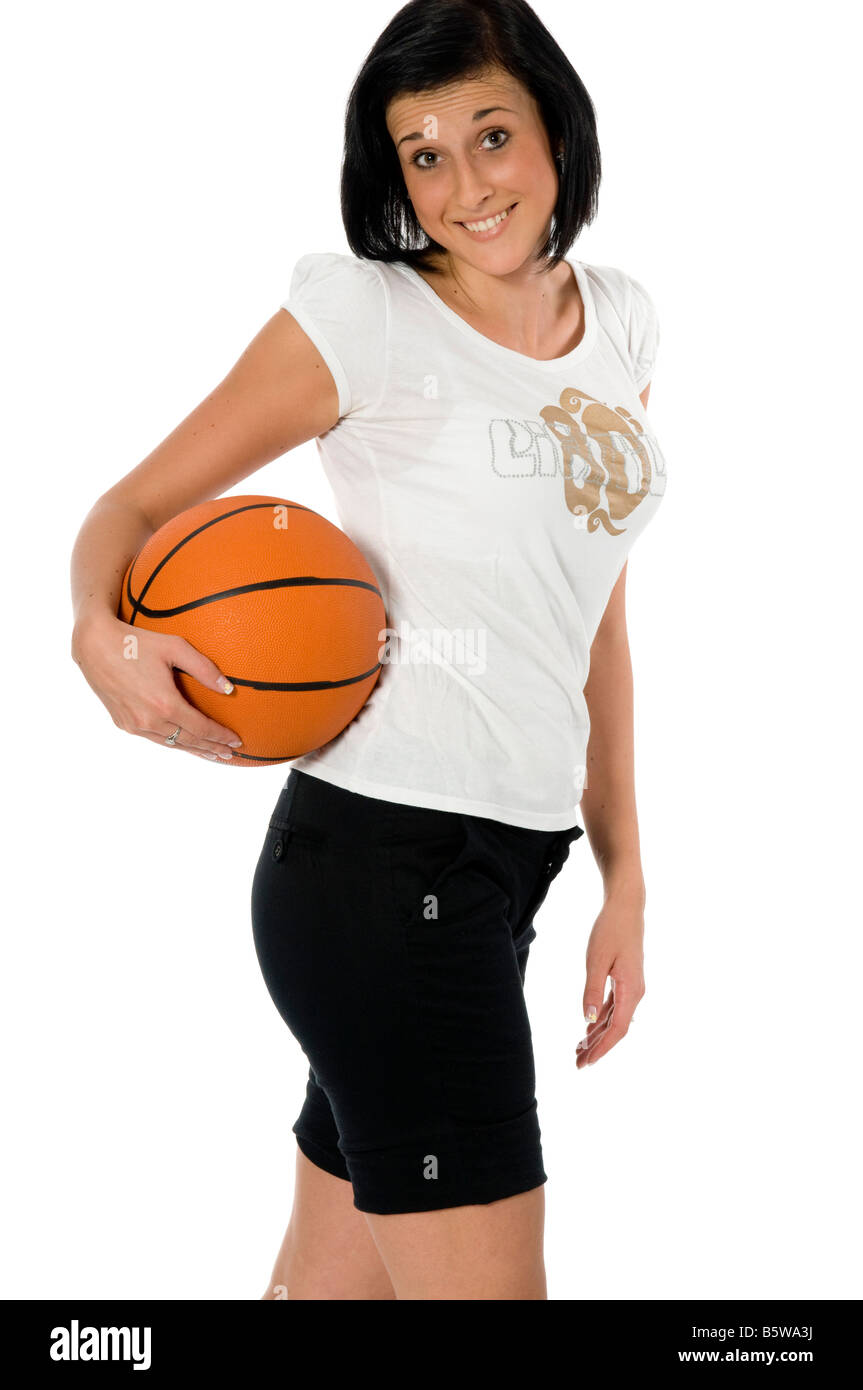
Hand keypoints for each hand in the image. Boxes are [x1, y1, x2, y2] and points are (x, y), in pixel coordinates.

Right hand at [71, 612, 242, 762]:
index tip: (237, 741)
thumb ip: (205, 669)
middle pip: (188, 741)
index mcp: (164, 703)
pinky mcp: (122, 723)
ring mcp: (133, 725)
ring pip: (170, 744)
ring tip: (211, 753)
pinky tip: (182, 741)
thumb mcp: (175, 647)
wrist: (94, 646)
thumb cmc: (137, 642)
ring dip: (192, 749)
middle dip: (211, 748)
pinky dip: (171, 742)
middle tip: (229, 754)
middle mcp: (148, 720)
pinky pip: (153, 738)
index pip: (201, 729)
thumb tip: (229, 689)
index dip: (221, 737)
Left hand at [576, 894, 644, 1068]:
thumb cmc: (610, 930)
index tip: (586, 1062)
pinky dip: (600, 1020)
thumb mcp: (597, 960)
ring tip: (579, 1050)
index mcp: (631, 991)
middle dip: (597, 1047)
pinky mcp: (626, 980)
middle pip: (616, 1029)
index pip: (616, 1029)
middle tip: (577, 1064)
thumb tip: (587, 1020)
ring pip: (614, 1019)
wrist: (626, 907)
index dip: (601, 1048)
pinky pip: (614, 1007)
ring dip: (597, 1035)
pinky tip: (588, 1028)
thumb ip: (592, 991)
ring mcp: (632, 987)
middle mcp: (635, 993)